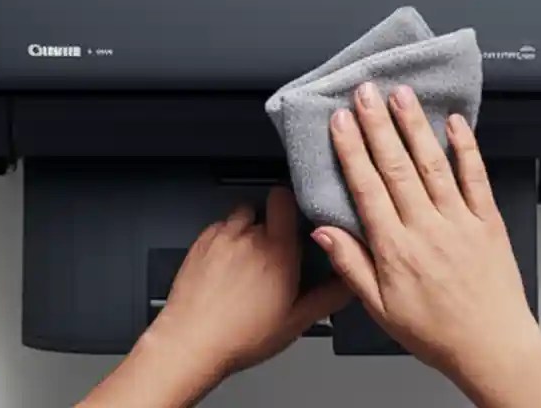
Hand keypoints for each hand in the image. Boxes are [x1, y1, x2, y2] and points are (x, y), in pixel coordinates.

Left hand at [80, 188, 350, 407]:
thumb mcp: (296, 322)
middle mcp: (249, 235)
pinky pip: (218, 227)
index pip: (284, 198)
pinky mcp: (199, 243)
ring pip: (241, 216)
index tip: (296, 217)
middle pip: (265, 211)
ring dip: (247, 230)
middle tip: (274, 256)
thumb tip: (349, 283)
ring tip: (249, 258)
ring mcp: (221, 237)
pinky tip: (227, 265)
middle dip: (272, 228)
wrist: (191, 343)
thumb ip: (328, 297)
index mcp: (278, 250)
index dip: (290, 203)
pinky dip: (225, 238)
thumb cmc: (241, 336)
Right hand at [312, 82, 540, 407]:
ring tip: (402, 96)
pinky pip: (476, 178)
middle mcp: (427, 230)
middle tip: (366, 93)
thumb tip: (324, 231)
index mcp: (396, 250)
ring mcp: (460, 222)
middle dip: (379, 126)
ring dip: (415, 127)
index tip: (341, 122)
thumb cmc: (436, 332)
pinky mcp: (488, 222)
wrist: (492, 347)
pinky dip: (466, 148)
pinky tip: (455, 123)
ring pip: (433, 165)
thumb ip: (351, 265)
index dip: (352, 151)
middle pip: (397, 168)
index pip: (368, 189)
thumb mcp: (380, 309)